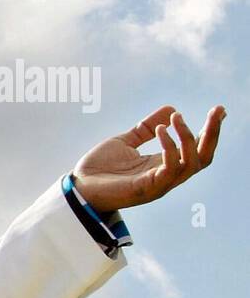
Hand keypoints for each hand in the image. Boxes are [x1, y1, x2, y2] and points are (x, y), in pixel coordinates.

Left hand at [72, 104, 225, 211]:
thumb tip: (172, 109)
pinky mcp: (147, 188)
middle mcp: (166, 175)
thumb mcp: (125, 141)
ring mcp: (159, 184)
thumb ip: (146, 128)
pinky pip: (170, 169)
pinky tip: (160, 131)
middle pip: (203, 157)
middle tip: (216, 111)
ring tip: (176, 119)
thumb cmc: (99, 168)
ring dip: (187, 137)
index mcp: (163, 164)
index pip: (197, 149)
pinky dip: (170, 148)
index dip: (211, 131)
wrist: (77, 186)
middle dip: (213, 133)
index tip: (219, 110)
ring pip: (192, 163)